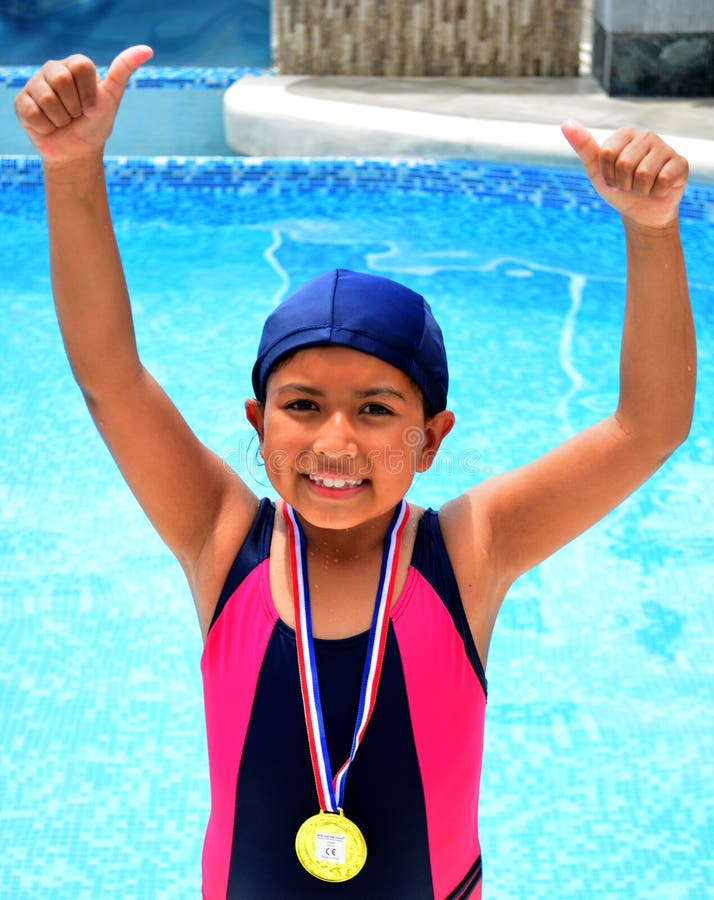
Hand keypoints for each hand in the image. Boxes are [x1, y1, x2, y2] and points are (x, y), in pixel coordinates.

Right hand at [14, 45, 152, 164]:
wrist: (78, 152)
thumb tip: (147, 49)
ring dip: (61, 119)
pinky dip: (46, 127)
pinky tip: (49, 127)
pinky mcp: (22, 103)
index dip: (89, 93)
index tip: (92, 107)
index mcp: (74, 65)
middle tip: (76, 115)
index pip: (81, 66)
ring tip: (63, 121)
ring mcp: (34, 85)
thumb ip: (124, 71)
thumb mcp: (112, 98)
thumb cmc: (95, 125)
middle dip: (75, 107)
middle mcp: (52, 70)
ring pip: (47, 99)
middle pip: (61, 79)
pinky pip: (33, 112)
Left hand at [561, 121, 687, 230]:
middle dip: (623, 184)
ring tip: (643, 188)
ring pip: (644, 174)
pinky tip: (659, 189)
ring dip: (640, 190)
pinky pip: (663, 181)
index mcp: (625, 134)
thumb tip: (566, 123)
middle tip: (629, 185)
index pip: (607, 153)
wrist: (641, 212)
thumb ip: (583, 147)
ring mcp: (665, 148)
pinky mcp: (681, 163)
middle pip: (625, 164)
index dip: (607, 174)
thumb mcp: (596, 171)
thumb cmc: (618, 189)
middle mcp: (647, 135)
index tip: (612, 179)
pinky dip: (657, 193)